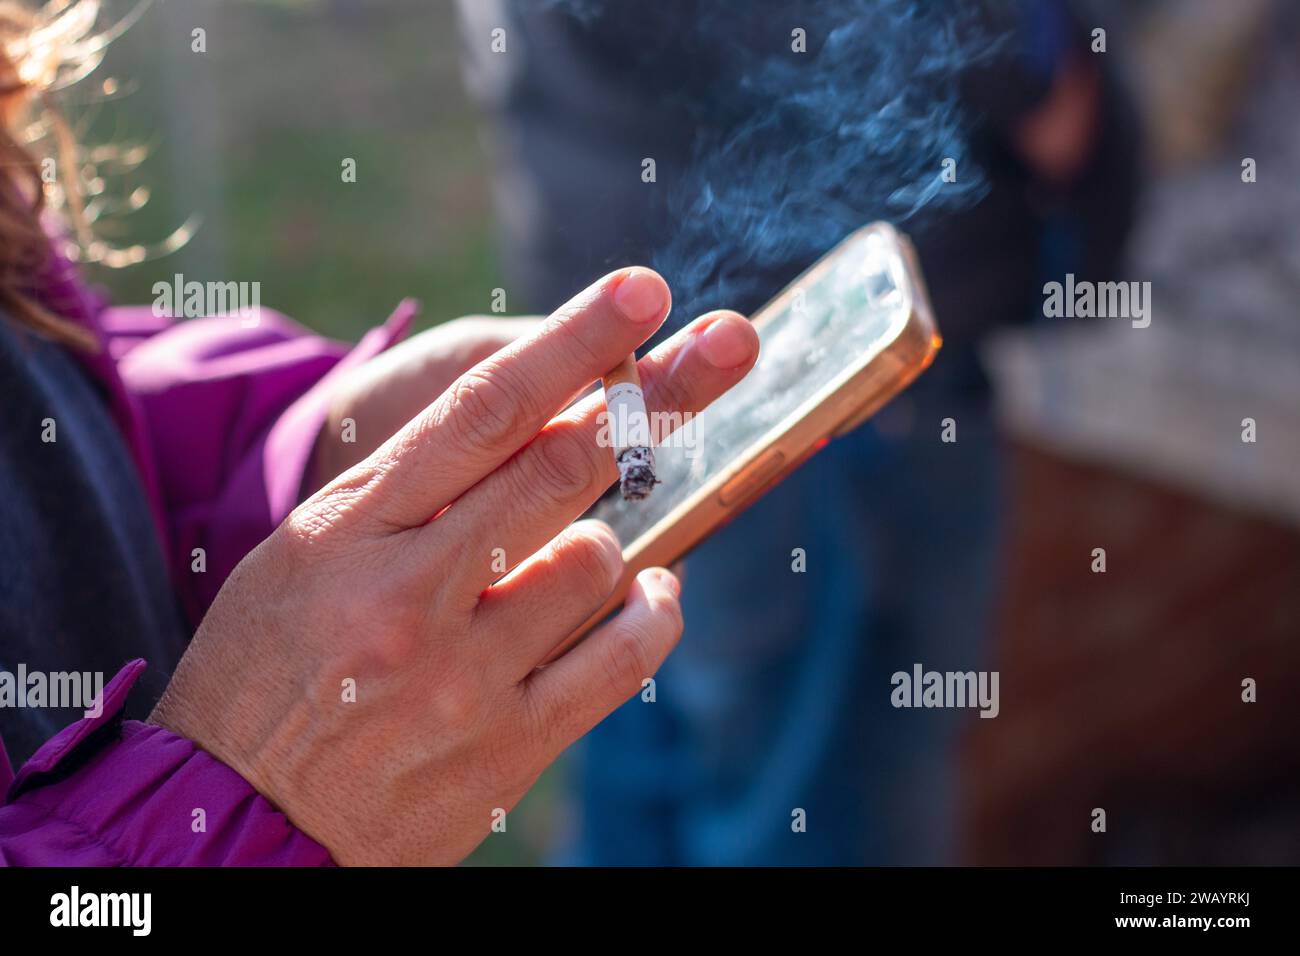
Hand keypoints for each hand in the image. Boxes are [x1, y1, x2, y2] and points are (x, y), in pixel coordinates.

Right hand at [150, 268, 758, 864]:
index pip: (483, 408)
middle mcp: (411, 592)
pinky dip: (655, 614)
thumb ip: (415, 490)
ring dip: (622, 537)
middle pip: (564, 466)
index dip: (575, 339)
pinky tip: (650, 595)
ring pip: (602, 561)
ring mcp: (465, 675)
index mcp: (351, 528)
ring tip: (604, 546)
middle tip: (726, 345)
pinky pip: (625, 659)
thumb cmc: (271, 672)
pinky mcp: (509, 746)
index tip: (643, 291)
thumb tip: (545, 423)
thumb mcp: (307, 555)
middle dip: (659, 396)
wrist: (235, 823)